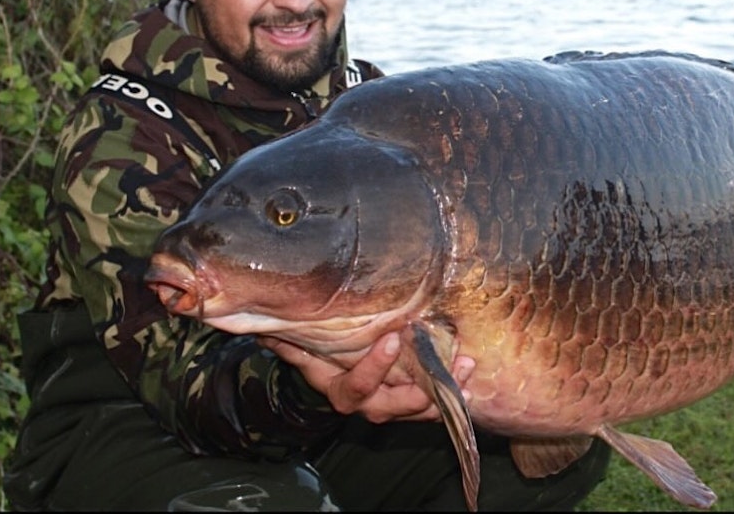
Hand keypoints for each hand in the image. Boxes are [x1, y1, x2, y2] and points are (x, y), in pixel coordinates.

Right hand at [260, 332, 474, 423]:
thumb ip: (288, 339)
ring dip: (446, 389)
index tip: (394, 339)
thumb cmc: (318, 358)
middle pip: (395, 404)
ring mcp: (390, 407)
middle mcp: (366, 405)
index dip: (375, 366)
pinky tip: (471, 380)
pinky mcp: (409, 405)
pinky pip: (432, 405)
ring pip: (419, 407)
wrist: (330, 382)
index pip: (357, 384)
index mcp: (339, 391)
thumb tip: (263, 325)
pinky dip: (453, 392)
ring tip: (468, 368)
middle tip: (446, 365)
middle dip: (423, 387)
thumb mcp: (302, 350)